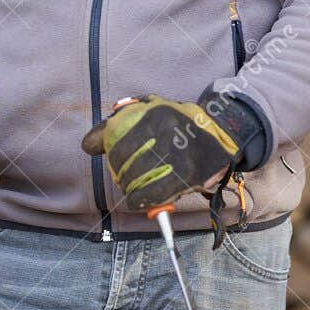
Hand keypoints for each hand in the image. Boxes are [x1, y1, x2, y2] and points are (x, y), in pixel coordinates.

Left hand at [80, 94, 241, 210]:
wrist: (221, 131)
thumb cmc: (178, 122)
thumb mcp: (149, 109)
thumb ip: (117, 123)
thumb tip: (88, 146)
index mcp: (152, 112)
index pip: (114, 135)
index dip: (111, 153)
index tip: (116, 161)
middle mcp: (164, 131)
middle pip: (124, 160)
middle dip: (121, 173)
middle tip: (125, 177)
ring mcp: (176, 153)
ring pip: (137, 178)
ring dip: (130, 188)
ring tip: (134, 189)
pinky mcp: (187, 174)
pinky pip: (154, 194)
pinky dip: (142, 201)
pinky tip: (139, 200)